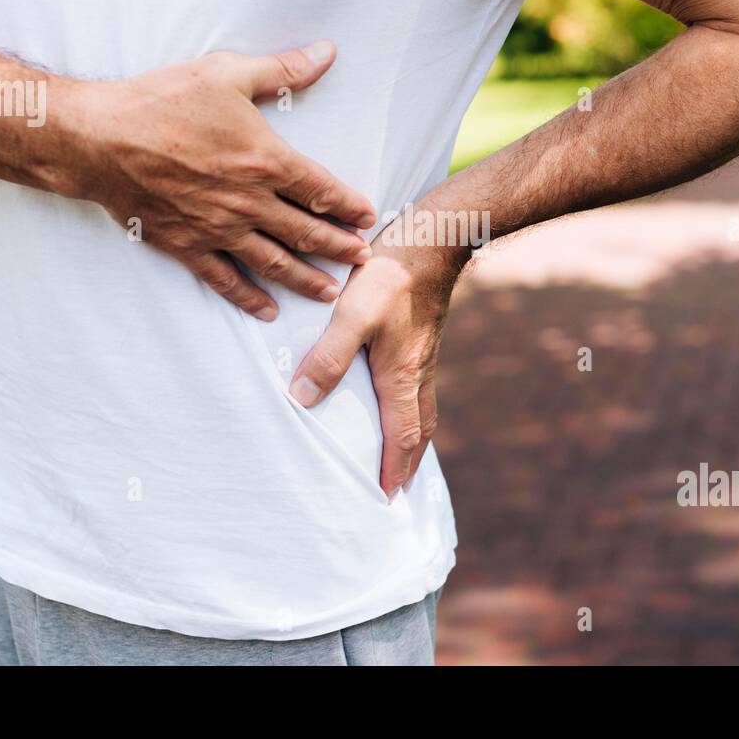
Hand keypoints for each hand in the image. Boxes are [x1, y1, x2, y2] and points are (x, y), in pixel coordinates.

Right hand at [70, 40, 375, 319]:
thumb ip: (283, 69)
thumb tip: (327, 52)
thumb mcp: (227, 73)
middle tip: (363, 258)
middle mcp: (248, 202)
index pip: (322, 189)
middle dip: (340, 247)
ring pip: (275, 262)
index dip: (350, 205)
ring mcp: (218, 228)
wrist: (98, 138)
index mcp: (266, 160)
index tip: (369, 217)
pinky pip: (225, 280)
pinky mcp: (187, 245)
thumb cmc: (162, 100)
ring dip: (307, 279)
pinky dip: (250, 297)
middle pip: (307, 232)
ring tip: (331, 291)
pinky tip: (268, 310)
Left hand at [289, 228, 467, 497]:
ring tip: (399, 457)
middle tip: (394, 491)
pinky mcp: (423, 338)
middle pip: (418, 431)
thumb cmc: (391, 275)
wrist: (434, 240)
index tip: (383, 498)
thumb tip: (303, 398)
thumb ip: (328, 356)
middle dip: (406, 464)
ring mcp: (424, 355)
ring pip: (422, 410)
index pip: (400, 437)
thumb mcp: (352, 314)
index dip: (391, 469)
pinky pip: (421, 388)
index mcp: (401, 376)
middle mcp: (418, 372)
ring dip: (411, 439)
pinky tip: (398, 400)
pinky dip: (412, 410)